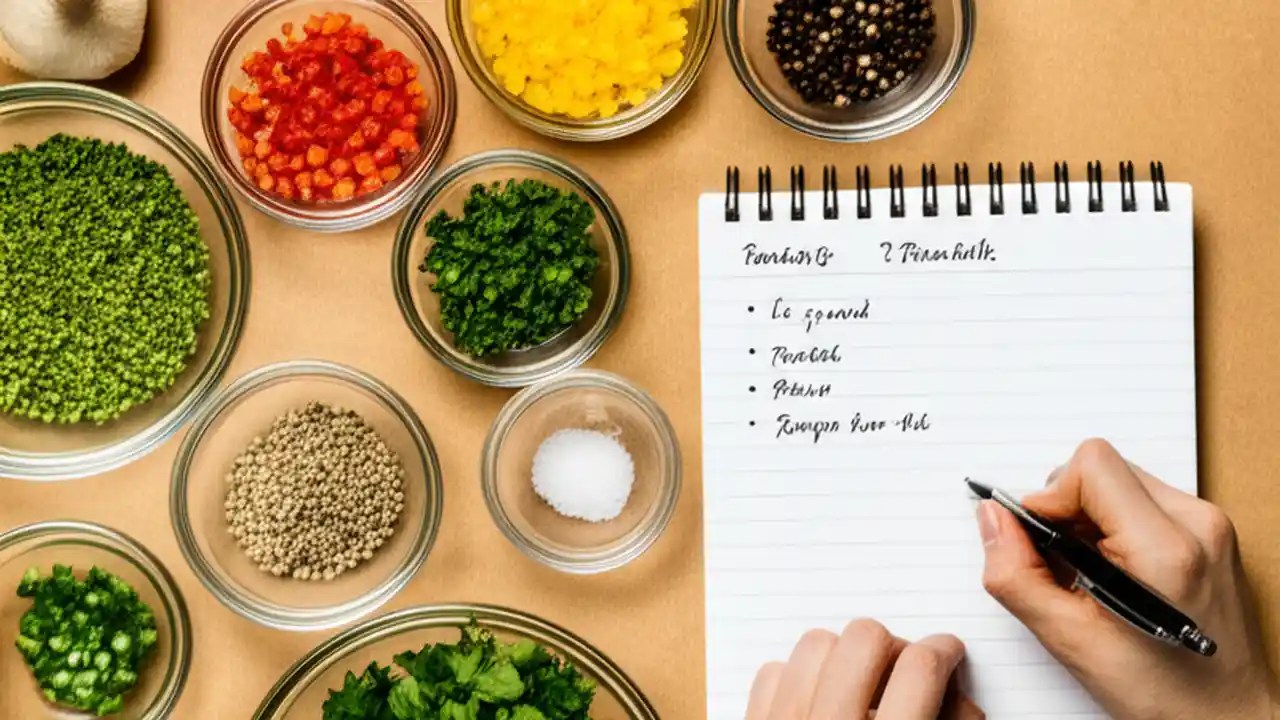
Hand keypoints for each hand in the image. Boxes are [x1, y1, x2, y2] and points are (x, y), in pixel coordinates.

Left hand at [747, 620, 984, 718]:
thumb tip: (959, 696)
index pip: (920, 668)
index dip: (942, 651)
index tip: (945, 652)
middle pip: (864, 637)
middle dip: (891, 647)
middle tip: (902, 669)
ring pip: (815, 644)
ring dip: (841, 657)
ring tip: (857, 684)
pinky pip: (772, 674)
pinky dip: (796, 682)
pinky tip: (814, 702)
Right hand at [978, 438, 1279, 719]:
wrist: (1230, 718)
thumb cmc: (1169, 696)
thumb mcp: (1071, 641)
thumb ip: (1016, 575)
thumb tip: (992, 521)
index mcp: (1166, 549)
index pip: (1091, 465)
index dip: (1049, 496)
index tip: (1037, 538)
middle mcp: (1198, 524)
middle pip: (1103, 469)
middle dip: (1067, 509)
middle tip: (1063, 565)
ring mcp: (1210, 525)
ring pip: (1120, 482)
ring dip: (1089, 519)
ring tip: (1092, 575)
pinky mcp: (1211, 531)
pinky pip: (1143, 501)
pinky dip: (1115, 527)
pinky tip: (1115, 573)